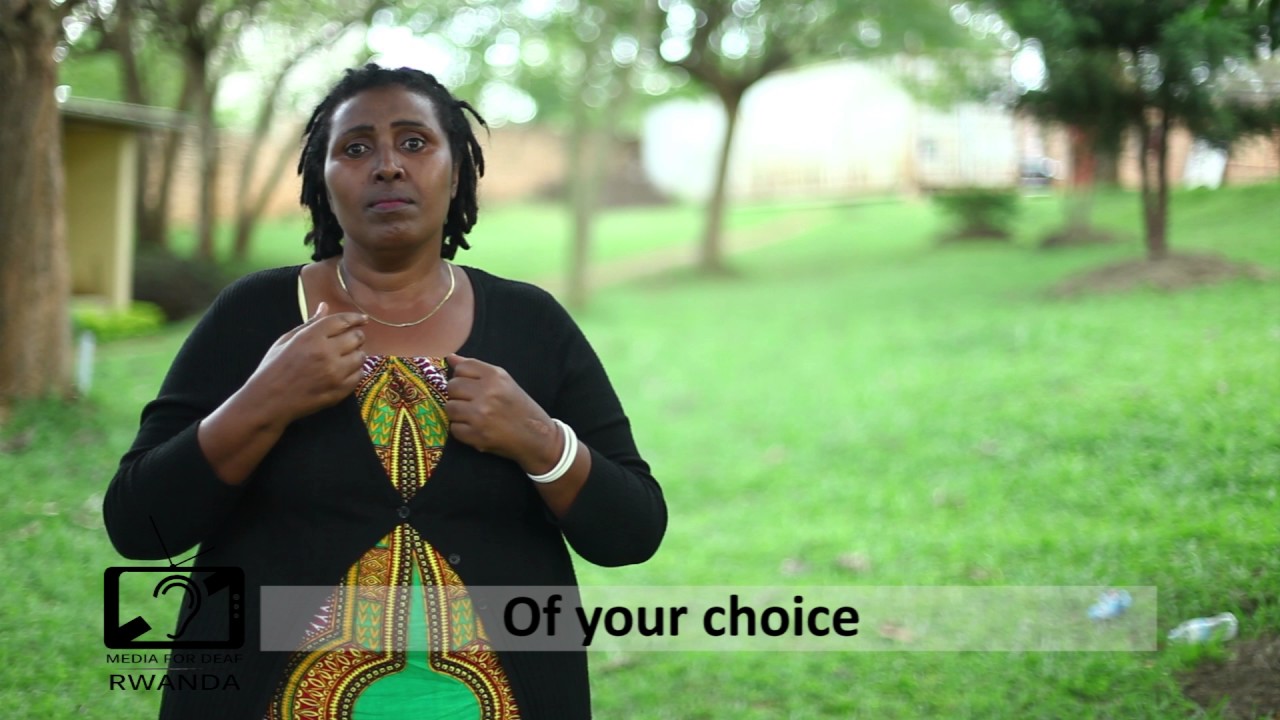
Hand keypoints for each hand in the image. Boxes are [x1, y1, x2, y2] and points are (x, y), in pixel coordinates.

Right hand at [244, 302, 367, 425]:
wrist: (268, 400)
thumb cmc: (273, 368)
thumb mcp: (286, 340)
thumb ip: (309, 323)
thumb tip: (325, 306)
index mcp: (311, 337)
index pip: (342, 321)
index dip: (355, 318)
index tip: (362, 319)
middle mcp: (326, 353)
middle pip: (356, 337)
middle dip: (356, 336)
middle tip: (350, 339)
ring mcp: (335, 373)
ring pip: (361, 356)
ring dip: (356, 354)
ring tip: (345, 357)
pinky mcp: (340, 390)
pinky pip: (359, 375)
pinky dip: (355, 372)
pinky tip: (345, 371)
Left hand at [445, 353, 561, 472]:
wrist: (537, 436)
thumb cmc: (519, 406)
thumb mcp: (504, 381)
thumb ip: (476, 369)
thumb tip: (450, 358)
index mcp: (495, 376)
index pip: (461, 368)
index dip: (462, 377)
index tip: (471, 386)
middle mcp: (487, 393)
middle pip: (452, 387)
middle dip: (458, 395)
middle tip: (471, 403)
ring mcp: (481, 415)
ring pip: (449, 407)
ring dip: (457, 413)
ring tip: (472, 416)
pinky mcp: (477, 435)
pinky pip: (454, 428)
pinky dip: (462, 430)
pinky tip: (475, 429)